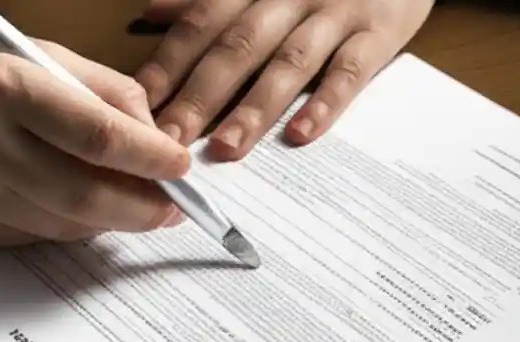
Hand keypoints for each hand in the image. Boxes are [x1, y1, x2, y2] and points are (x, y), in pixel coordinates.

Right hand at [0, 26, 193, 245]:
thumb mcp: (27, 51)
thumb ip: (99, 91)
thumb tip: (155, 138)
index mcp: (2, 85)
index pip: (98, 136)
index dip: (151, 159)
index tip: (181, 166)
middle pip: (86, 197)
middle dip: (143, 209)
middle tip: (171, 207)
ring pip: (62, 226)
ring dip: (109, 222)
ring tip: (132, 206)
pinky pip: (29, 237)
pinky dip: (64, 227)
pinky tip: (75, 209)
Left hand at [134, 0, 435, 159]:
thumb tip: (153, 13)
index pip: (202, 24)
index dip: (169, 65)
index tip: (140, 108)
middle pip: (237, 48)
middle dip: (199, 96)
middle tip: (170, 142)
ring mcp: (335, 13)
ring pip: (288, 62)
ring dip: (254, 107)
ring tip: (225, 149)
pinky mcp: (378, 33)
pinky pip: (349, 72)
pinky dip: (325, 104)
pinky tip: (301, 136)